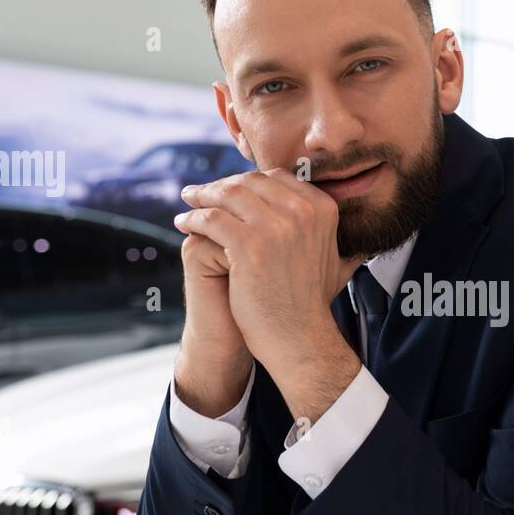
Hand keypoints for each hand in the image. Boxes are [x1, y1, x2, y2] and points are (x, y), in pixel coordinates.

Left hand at [174, 169, 362, 418]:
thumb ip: (321, 228)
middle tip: (201, 193)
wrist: (299, 336)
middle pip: (250, 182)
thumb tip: (322, 207)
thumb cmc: (308, 301)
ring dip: (202, 196)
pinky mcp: (249, 245)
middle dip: (221, 184)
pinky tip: (183, 223)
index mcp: (321, 208)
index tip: (229, 189)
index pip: (276, 178)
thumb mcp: (330, 255)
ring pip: (227, 195)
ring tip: (188, 201)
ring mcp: (275, 227)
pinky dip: (192, 219)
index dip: (247, 181)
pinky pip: (210, 219)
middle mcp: (302, 211)